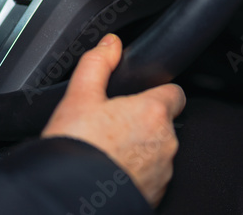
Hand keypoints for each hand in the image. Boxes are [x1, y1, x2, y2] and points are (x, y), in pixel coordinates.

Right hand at [42, 34, 185, 205]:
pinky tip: (112, 172)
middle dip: (143, 123)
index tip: (139, 98)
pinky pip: (152, 177)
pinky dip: (136, 173)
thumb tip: (110, 43)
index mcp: (153, 112)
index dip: (157, 93)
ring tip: (108, 151)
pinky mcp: (156, 194)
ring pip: (157, 152)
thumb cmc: (76, 150)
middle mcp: (166, 142)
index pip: (174, 93)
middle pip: (163, 124)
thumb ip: (97, 64)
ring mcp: (163, 171)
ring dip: (140, 150)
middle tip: (112, 127)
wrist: (69, 199)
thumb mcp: (78, 98)